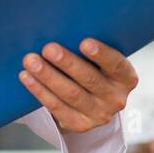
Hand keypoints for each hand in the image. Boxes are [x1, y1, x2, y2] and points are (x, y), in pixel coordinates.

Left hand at [19, 38, 136, 133]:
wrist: (93, 102)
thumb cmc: (94, 69)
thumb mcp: (102, 61)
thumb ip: (91, 49)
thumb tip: (63, 27)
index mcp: (126, 78)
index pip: (116, 65)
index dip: (101, 54)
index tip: (85, 42)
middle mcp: (116, 98)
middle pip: (89, 79)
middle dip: (67, 62)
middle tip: (48, 48)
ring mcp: (98, 115)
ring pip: (70, 94)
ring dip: (48, 76)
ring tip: (31, 61)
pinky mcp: (79, 125)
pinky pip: (57, 108)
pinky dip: (40, 91)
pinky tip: (27, 78)